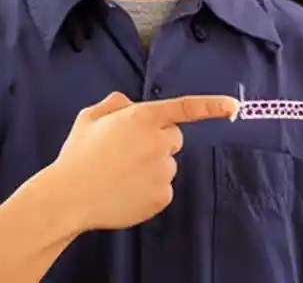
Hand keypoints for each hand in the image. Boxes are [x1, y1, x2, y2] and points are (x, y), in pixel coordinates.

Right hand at [45, 91, 238, 233]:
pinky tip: (124, 191)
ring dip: (151, 168)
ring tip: (119, 176)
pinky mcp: (162, 196)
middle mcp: (159, 142)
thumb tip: (128, 105)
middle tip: (127, 153)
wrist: (69, 197)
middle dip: (158, 142)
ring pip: (166, 166)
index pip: (186, 108)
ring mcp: (163, 171)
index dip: (212, 106)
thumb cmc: (77, 155)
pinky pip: (163, 189)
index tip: (233, 106)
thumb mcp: (89, 118)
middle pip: (173, 138)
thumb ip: (114, 105)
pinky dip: (148, 190)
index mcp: (143, 118)